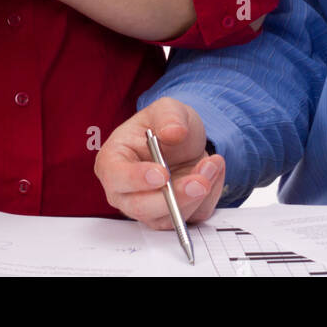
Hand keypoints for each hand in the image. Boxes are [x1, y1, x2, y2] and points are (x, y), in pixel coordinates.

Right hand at [94, 97, 225, 226]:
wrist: (186, 140)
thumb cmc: (165, 125)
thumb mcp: (167, 109)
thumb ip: (168, 117)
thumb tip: (173, 132)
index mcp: (114, 160)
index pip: (116, 176)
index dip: (136, 179)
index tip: (162, 174)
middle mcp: (125, 191)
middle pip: (140, 207)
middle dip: (173, 197)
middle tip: (198, 182)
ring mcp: (148, 208)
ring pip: (167, 218)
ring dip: (195, 197)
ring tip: (211, 165)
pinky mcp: (172, 216)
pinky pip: (191, 218)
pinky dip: (207, 198)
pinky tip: (212, 172)